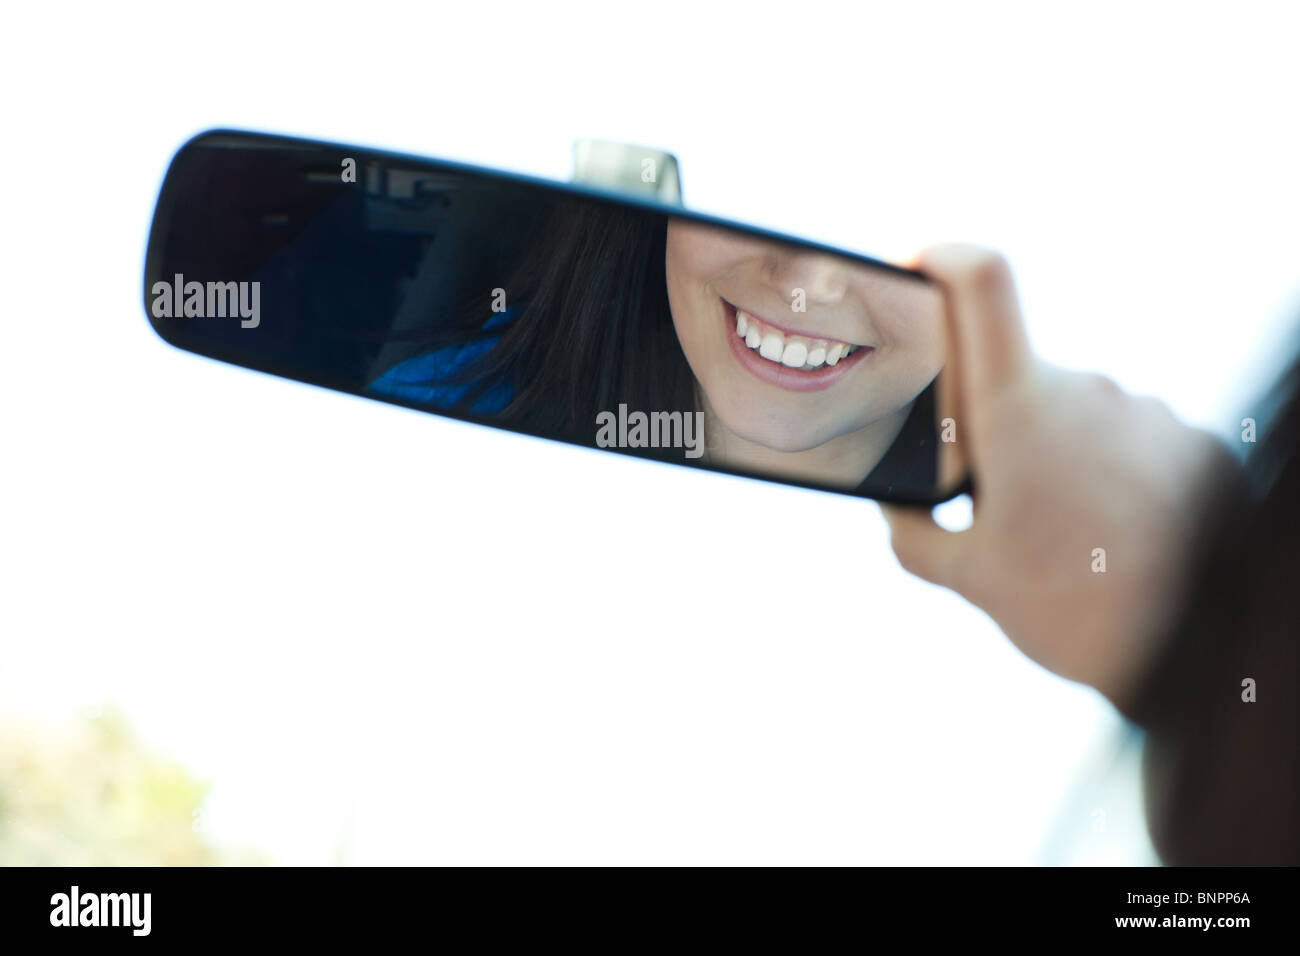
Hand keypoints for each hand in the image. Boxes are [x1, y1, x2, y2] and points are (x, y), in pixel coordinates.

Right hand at [881, 245, 1236, 708]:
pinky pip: (1124, 440)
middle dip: (989, 425)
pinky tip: (1106, 539)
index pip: (982, 280)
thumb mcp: (969, 579)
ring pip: (1071, 413)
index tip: (913, 270)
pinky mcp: (1190, 444)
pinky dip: (1102, 475)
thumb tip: (898, 504)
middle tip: (986, 500)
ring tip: (1058, 537)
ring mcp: (1146, 413)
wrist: (1203, 649)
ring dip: (1050, 456)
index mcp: (1019, 408)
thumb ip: (916, 532)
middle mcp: (1088, 390)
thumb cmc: (1074, 611)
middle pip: (1016, 374)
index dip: (940, 257)